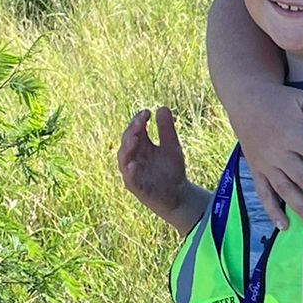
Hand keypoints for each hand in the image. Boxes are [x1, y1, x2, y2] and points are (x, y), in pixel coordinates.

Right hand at [119, 108, 195, 226]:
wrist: (179, 196)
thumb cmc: (172, 171)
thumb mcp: (171, 147)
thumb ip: (166, 130)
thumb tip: (161, 107)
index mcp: (141, 146)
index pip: (135, 130)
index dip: (138, 120)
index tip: (147, 112)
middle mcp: (134, 157)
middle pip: (127, 141)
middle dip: (132, 131)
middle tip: (140, 122)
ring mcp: (133, 172)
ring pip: (124, 159)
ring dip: (127, 148)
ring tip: (135, 138)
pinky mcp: (136, 187)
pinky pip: (130, 179)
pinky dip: (131, 172)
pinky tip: (135, 164)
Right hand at [235, 82, 302, 229]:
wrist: (244, 98)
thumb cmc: (279, 100)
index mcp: (293, 135)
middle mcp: (278, 152)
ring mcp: (265, 163)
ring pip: (284, 189)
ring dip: (300, 207)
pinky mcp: (256, 169)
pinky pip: (263, 193)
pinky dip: (272, 210)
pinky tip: (283, 225)